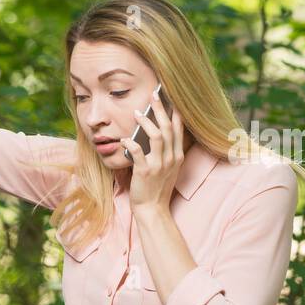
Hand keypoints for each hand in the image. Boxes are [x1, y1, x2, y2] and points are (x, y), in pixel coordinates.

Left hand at [122, 83, 184, 213]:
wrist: (153, 209)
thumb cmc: (157, 187)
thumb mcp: (166, 168)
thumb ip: (164, 151)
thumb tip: (154, 131)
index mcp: (177, 155)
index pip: (179, 128)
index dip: (174, 111)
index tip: (170, 96)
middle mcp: (171, 158)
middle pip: (168, 128)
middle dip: (161, 109)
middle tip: (153, 95)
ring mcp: (160, 165)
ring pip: (157, 136)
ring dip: (146, 122)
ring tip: (136, 112)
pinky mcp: (145, 172)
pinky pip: (139, 152)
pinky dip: (132, 143)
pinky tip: (125, 138)